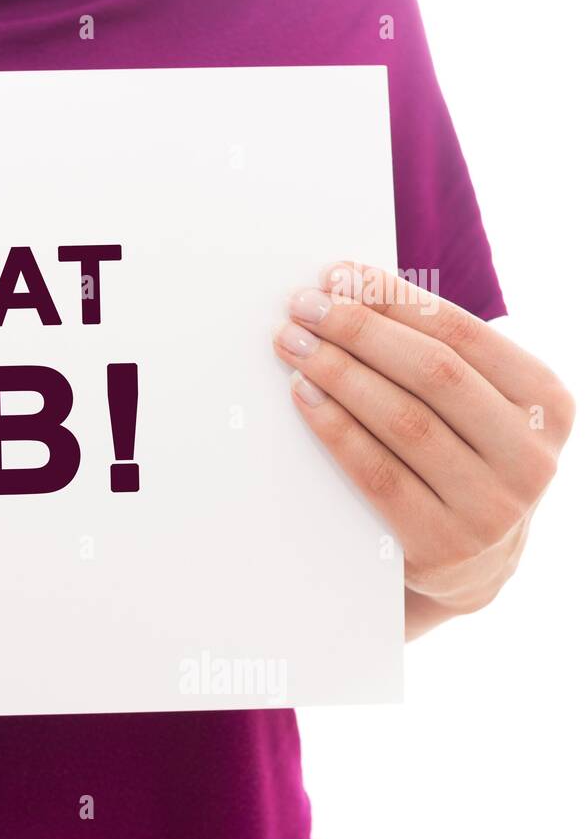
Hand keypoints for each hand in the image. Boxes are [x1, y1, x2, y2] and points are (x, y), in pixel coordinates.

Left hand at [273, 263, 572, 639]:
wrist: (471, 563)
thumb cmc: (461, 459)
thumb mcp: (477, 409)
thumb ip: (438, 356)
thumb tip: (351, 287)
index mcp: (546, 404)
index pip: (463, 334)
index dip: (395, 300)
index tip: (339, 275)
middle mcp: (530, 456)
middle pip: (433, 374)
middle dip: (360, 331)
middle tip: (304, 306)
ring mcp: (491, 507)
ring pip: (403, 421)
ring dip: (339, 374)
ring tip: (293, 345)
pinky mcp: (442, 546)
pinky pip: (377, 474)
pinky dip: (335, 428)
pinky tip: (303, 397)